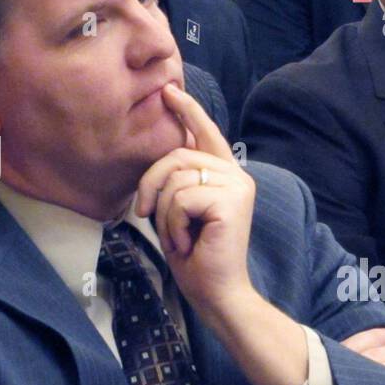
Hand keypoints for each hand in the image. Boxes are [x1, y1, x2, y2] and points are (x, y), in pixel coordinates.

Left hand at [135, 84, 254, 317]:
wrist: (217, 293)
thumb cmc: (196, 258)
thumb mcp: (180, 211)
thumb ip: (179, 181)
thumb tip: (166, 153)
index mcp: (226, 176)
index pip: (206, 134)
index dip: (187, 111)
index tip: (168, 91)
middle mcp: (237, 175)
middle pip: (177, 155)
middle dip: (151, 184)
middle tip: (147, 214)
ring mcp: (237, 186)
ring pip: (176, 178)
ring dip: (165, 213)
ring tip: (180, 236)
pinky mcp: (232, 200)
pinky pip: (181, 198)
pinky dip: (175, 224)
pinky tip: (190, 242)